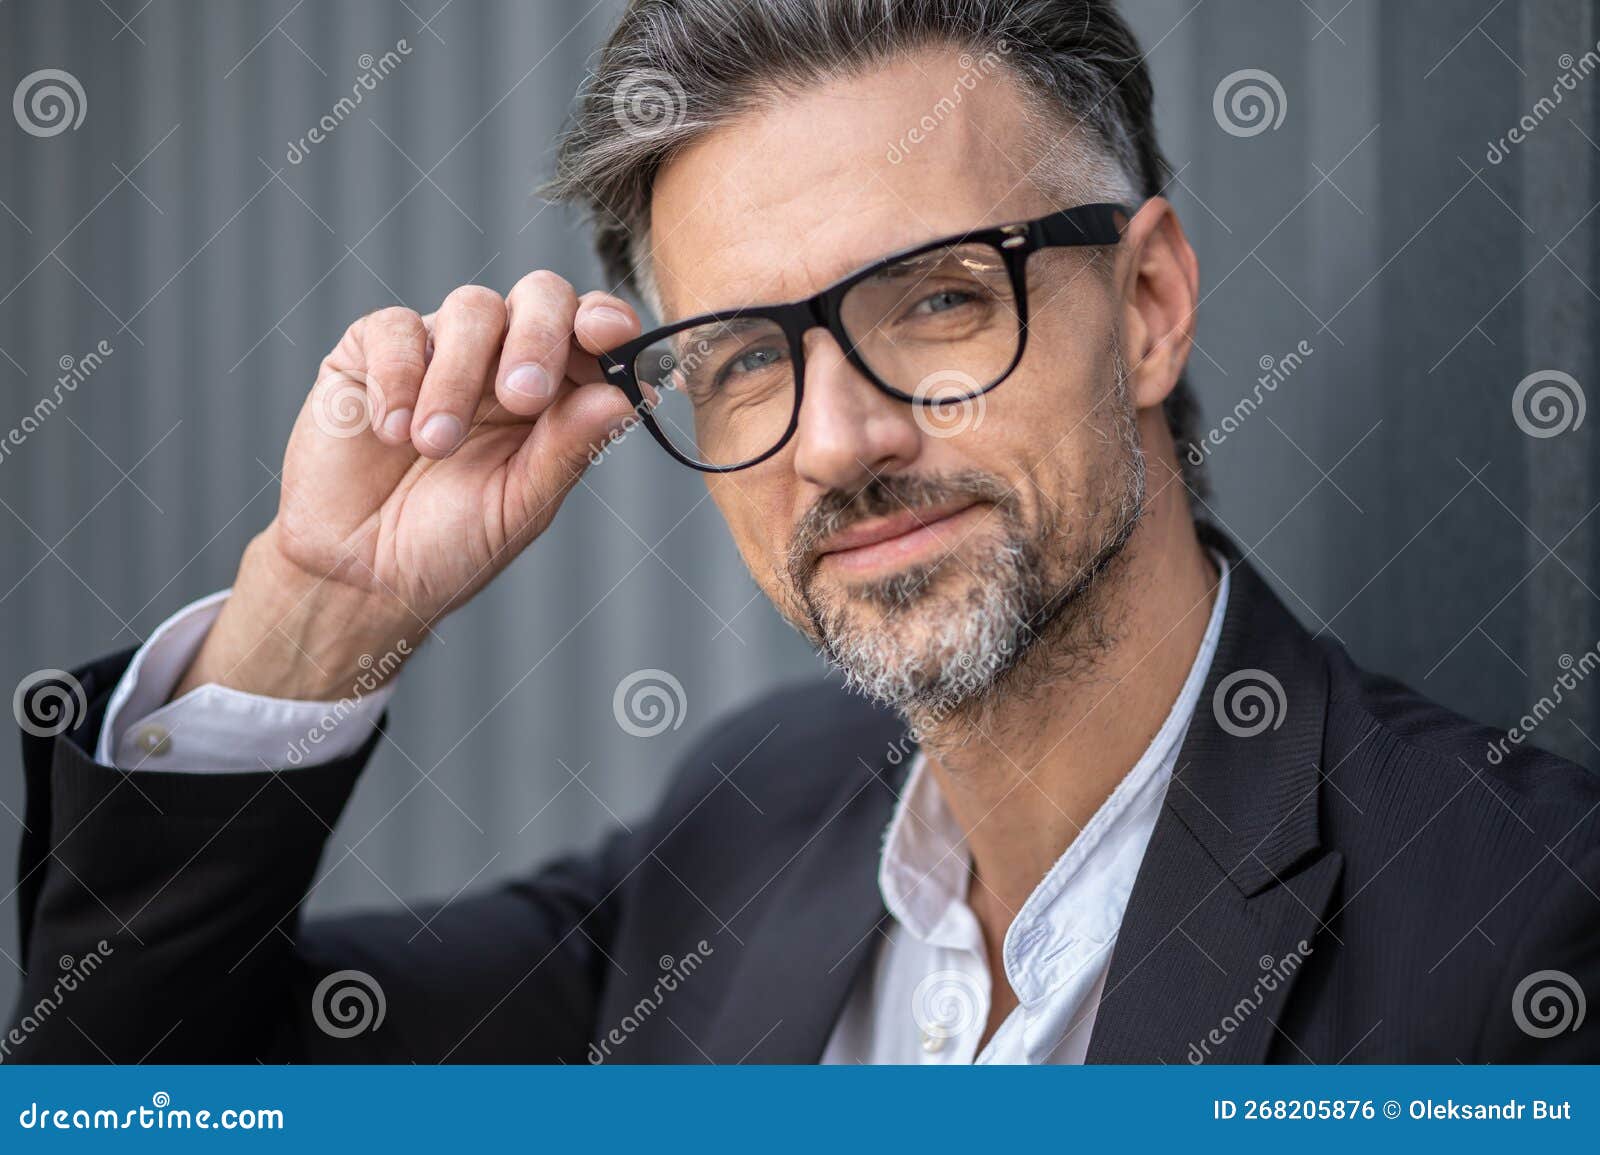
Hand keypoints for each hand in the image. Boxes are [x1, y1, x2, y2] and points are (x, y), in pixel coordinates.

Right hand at [175, 275, 641, 701]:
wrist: (359, 578)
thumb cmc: (450, 545)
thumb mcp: (520, 505)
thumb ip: (568, 449)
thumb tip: (624, 399)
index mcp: (556, 396)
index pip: (593, 332)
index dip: (607, 323)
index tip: (611, 337)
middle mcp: (503, 360)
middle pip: (541, 296)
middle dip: (540, 338)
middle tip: (522, 398)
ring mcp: (439, 350)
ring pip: (472, 308)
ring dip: (458, 377)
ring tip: (435, 446)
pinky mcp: (371, 352)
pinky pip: (396, 329)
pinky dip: (398, 377)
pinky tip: (392, 432)